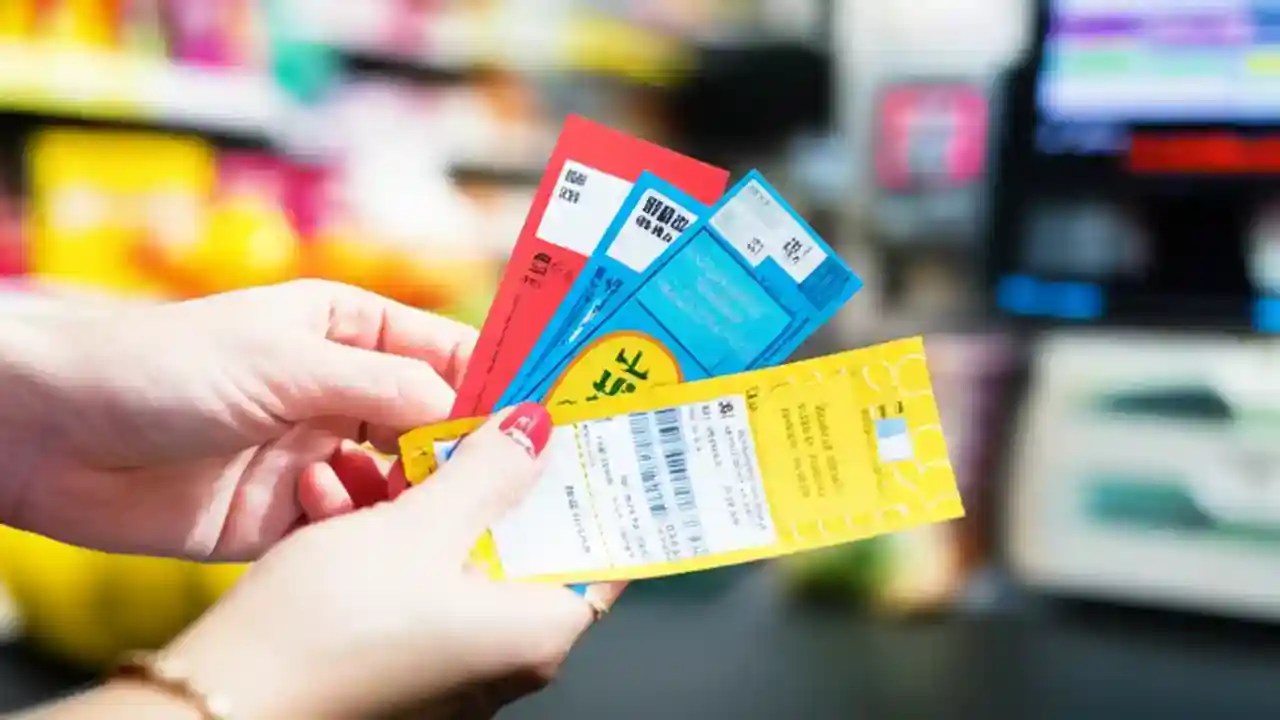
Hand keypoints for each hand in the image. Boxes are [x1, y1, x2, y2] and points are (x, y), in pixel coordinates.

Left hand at [0, 280, 473, 559]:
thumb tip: (477, 411)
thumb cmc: (160, 364)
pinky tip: (343, 517)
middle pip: (433, 424)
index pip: (446, 352)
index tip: (546, 412)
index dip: (497, 378)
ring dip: (414, 494)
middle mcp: (339, 394)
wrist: (49, 431)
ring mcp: (315, 455)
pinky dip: (360, 528)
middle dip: (469, 448)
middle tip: (513, 478)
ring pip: (399, 483)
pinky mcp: (285, 516)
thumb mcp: (287, 362)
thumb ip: (386, 387)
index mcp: (347, 332)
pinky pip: (350, 528)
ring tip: (427, 503)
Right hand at [157, 405, 623, 719]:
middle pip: (524, 544)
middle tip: (477, 421)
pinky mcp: (400, 663)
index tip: (585, 433)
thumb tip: (539, 431)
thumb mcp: (417, 528)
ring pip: (457, 556)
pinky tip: (336, 501)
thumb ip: (488, 473)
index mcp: (538, 630)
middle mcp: (507, 657)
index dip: (596, 486)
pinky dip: (387, 540)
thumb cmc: (328, 629)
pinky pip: (414, 584)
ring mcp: (453, 665)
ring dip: (421, 500)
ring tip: (373, 459)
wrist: (218, 708)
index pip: (603, 550)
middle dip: (489, 478)